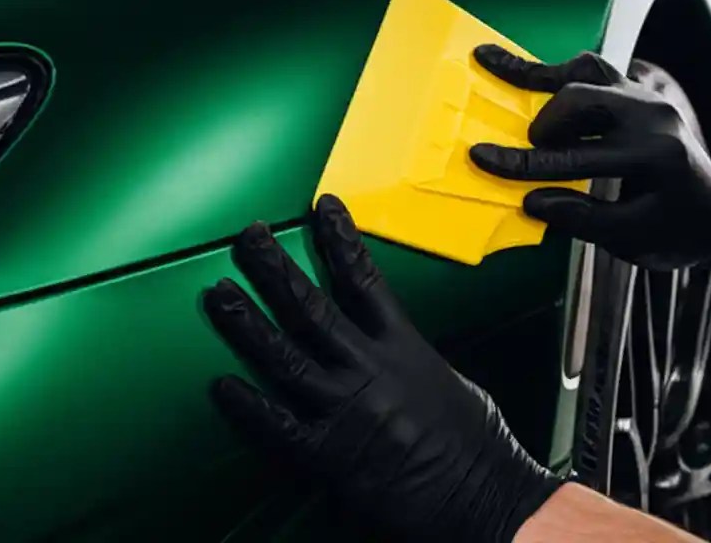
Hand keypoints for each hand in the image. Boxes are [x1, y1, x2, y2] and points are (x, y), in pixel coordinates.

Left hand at [203, 195, 562, 542]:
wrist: (489, 501)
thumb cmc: (481, 452)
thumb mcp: (453, 387)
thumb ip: (409, 366)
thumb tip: (385, 359)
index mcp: (405, 350)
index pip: (366, 281)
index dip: (341, 241)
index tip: (323, 208)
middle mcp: (372, 372)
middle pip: (313, 308)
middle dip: (275, 269)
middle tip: (249, 238)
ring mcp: (348, 412)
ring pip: (286, 357)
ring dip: (248, 323)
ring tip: (221, 296)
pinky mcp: (332, 458)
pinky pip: (279, 427)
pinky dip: (249, 407)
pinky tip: (223, 386)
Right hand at [468, 45, 710, 271]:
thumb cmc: (679, 232)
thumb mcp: (632, 239)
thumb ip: (582, 219)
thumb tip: (532, 200)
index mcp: (654, 156)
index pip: (574, 158)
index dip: (523, 163)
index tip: (482, 159)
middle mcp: (652, 117)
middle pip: (579, 100)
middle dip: (541, 125)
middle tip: (526, 148)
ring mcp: (648, 98)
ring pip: (584, 72)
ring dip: (539, 78)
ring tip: (491, 64)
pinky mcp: (641, 93)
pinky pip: (595, 70)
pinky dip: (559, 70)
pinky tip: (525, 69)